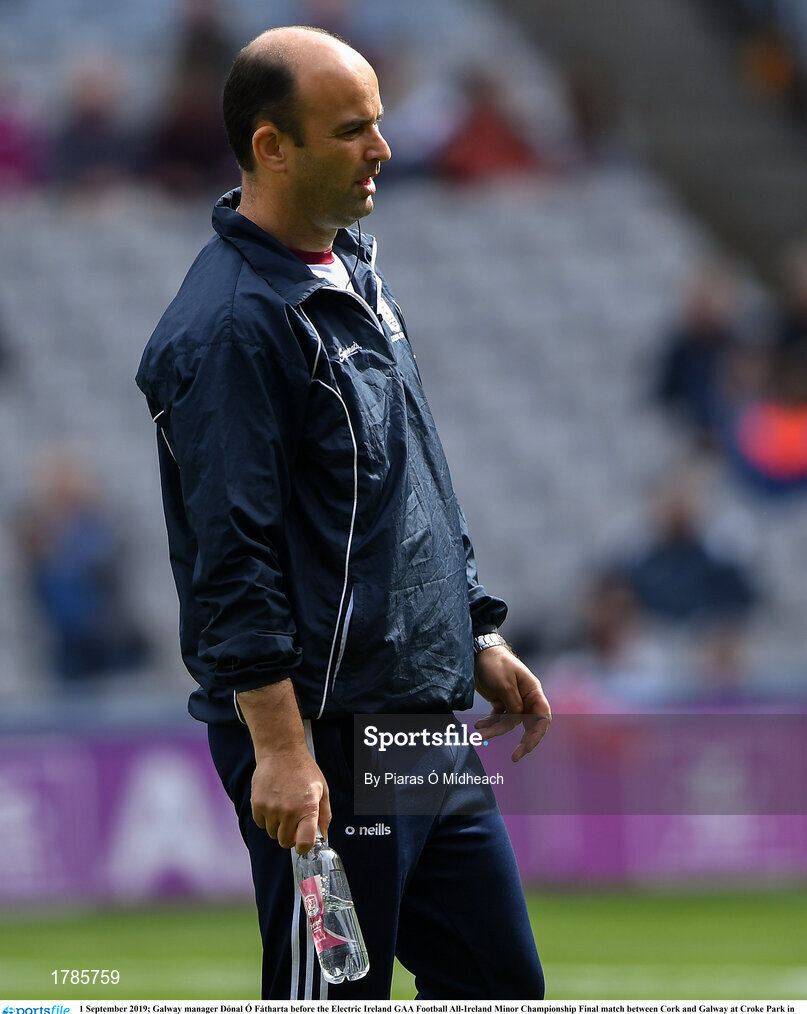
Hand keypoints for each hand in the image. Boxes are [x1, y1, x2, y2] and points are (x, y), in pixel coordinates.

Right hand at [250, 746, 331, 852]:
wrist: (280, 751)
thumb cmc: (303, 770)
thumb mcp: (322, 790)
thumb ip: (324, 815)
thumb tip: (322, 837)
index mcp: (308, 807)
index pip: (305, 843)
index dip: (304, 846)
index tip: (304, 841)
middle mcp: (289, 810)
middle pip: (285, 842)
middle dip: (290, 835)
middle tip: (294, 819)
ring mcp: (271, 808)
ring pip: (272, 833)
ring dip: (277, 825)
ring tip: (283, 805)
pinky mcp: (257, 804)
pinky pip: (260, 823)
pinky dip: (266, 818)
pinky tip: (273, 801)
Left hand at [474, 645, 550, 761]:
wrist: (477, 652)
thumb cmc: (495, 663)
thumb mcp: (505, 683)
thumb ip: (514, 704)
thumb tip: (517, 721)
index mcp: (533, 691)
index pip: (542, 717)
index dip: (537, 735)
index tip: (526, 747)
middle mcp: (526, 698)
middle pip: (529, 725)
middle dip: (522, 741)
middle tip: (515, 757)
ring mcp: (514, 701)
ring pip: (509, 724)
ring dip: (496, 731)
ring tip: (479, 734)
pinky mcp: (501, 702)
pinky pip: (499, 719)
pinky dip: (490, 724)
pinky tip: (479, 727)